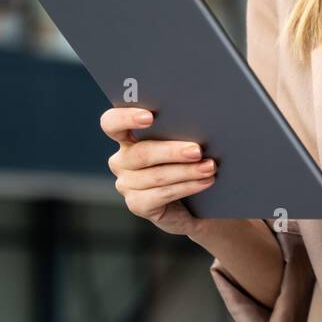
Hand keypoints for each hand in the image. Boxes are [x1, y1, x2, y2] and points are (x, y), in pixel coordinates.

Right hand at [100, 106, 216, 236]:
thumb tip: (197, 125)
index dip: (126, 118)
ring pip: (156, 175)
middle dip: (172, 151)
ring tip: (209, 167)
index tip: (149, 117)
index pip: (112, 123)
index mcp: (126, 137)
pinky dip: (186, 187)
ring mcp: (126, 184)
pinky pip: (162, 195)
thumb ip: (179, 130)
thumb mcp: (180, 142)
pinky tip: (204, 182)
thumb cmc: (186, 161)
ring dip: (187, 171)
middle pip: (141, 153)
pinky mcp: (137, 204)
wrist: (195, 201)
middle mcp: (121, 160)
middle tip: (197, 150)